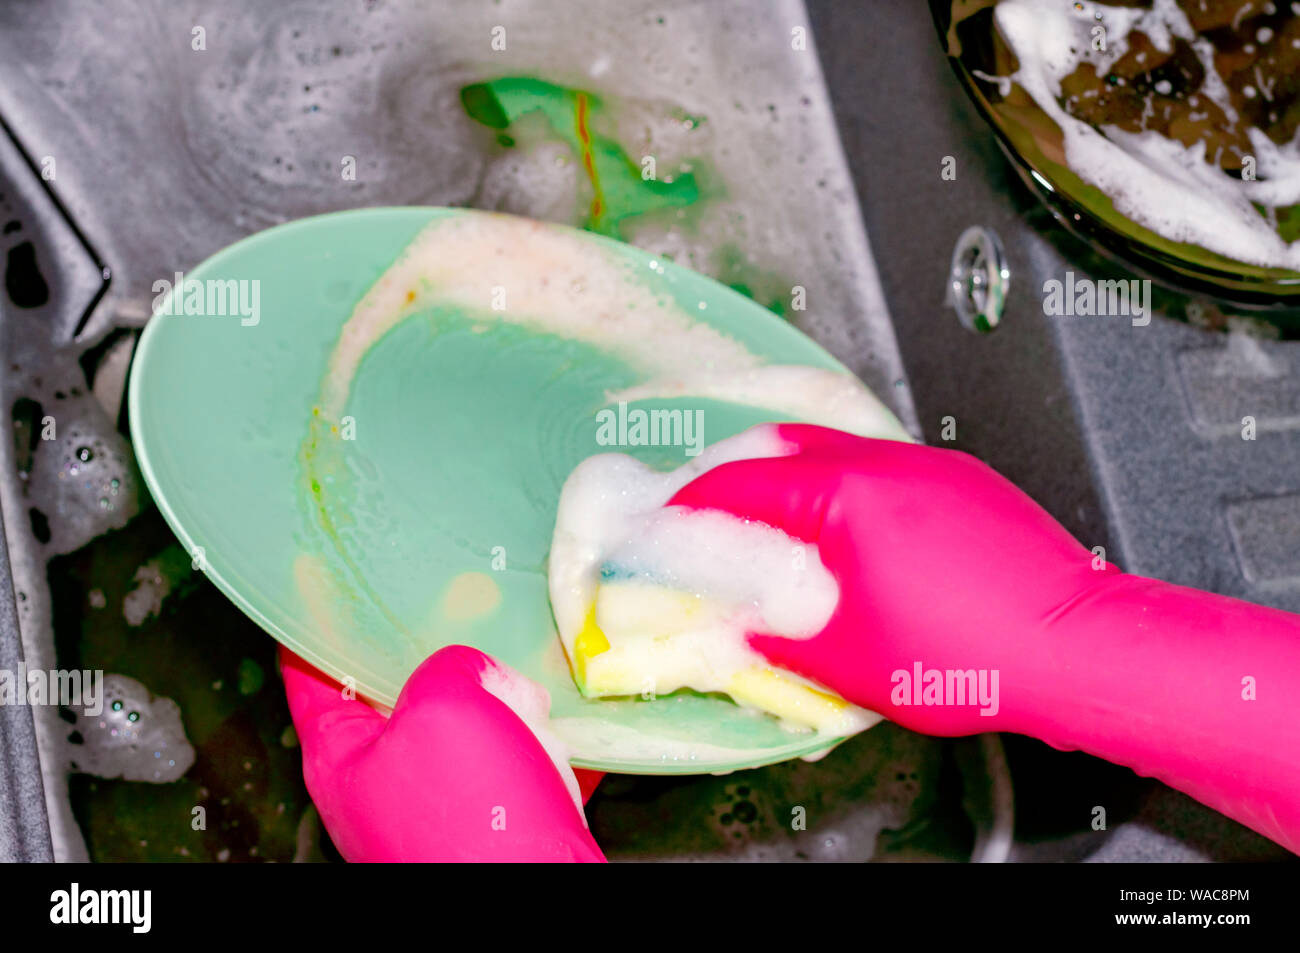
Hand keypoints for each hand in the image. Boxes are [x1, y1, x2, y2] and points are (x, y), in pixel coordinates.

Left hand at [280, 645, 604, 861]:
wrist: (540, 893)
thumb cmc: (476, 816)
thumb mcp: (448, 704)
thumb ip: (453, 664)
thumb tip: (483, 676)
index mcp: (343, 757)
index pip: (310, 670)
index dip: (320, 617)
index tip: (324, 576)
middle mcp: (381, 786)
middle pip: (401, 696)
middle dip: (446, 664)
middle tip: (470, 630)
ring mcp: (437, 809)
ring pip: (468, 728)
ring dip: (505, 710)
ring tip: (531, 701)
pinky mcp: (491, 825)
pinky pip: (513, 765)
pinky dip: (541, 748)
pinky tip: (563, 736)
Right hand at [669, 423, 1113, 734]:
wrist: (1075, 646)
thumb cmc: (966, 656)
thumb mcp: (844, 660)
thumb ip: (771, 635)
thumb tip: (729, 623)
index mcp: (845, 496)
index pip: (741, 484)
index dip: (691, 502)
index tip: (664, 518)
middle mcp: (885, 462)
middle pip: (783, 445)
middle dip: (733, 473)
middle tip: (704, 509)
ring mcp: (928, 466)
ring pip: (835, 451)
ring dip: (790, 478)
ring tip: (769, 524)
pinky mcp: (961, 482)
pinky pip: (879, 467)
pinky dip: (840, 488)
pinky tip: (843, 533)